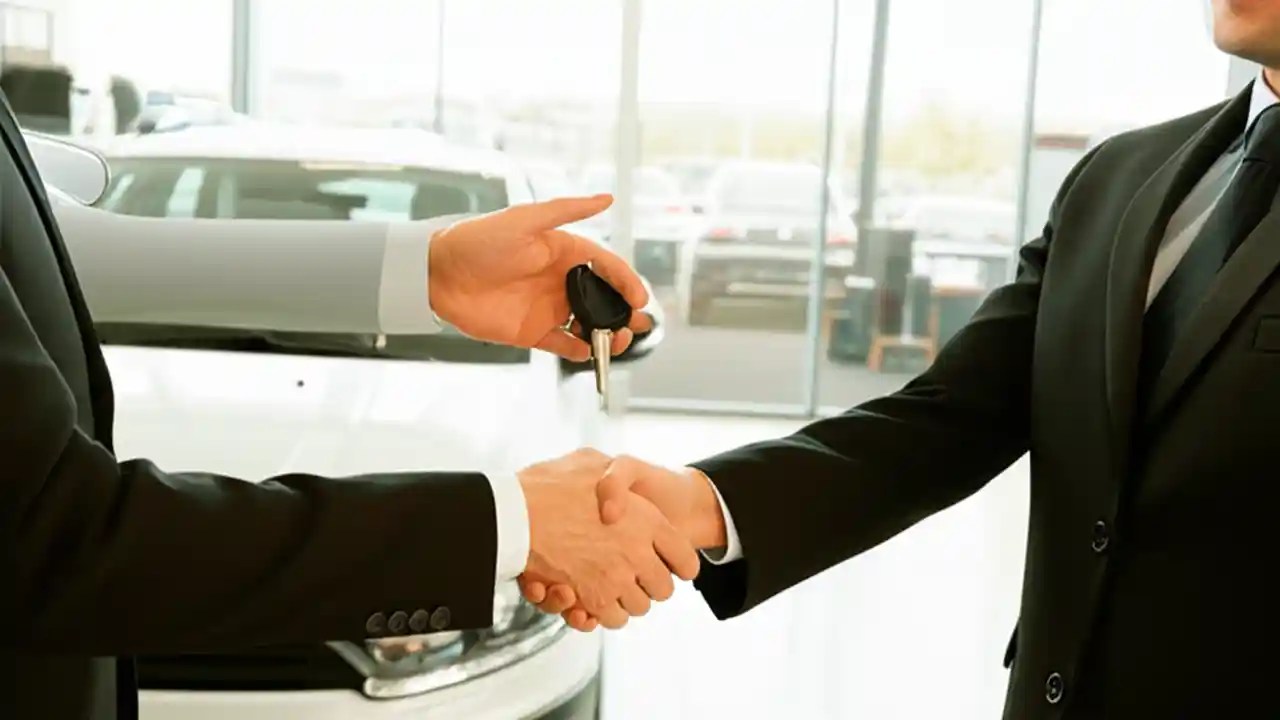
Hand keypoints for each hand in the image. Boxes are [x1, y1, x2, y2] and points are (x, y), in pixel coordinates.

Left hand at [428, 194, 651, 360]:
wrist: (436, 273)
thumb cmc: (477, 240)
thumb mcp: (525, 219)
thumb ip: (567, 210)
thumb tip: (607, 198)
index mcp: (562, 251)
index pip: (605, 267)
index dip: (626, 281)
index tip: (639, 297)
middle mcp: (558, 280)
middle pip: (602, 298)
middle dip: (623, 311)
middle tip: (636, 323)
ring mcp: (546, 307)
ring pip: (587, 324)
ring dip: (606, 333)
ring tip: (617, 341)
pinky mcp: (530, 331)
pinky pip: (561, 344)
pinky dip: (578, 350)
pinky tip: (588, 352)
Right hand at [518, 449, 699, 629]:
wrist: (513, 512)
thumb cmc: (548, 484)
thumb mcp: (588, 461)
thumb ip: (611, 471)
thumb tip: (615, 477)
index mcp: (647, 520)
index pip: (684, 559)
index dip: (680, 564)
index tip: (671, 564)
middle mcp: (637, 553)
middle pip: (664, 589)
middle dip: (652, 586)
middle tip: (635, 575)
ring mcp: (616, 579)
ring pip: (639, 607)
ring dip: (626, 600)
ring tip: (609, 585)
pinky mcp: (592, 599)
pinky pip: (612, 619)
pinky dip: (603, 614)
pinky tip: (590, 598)